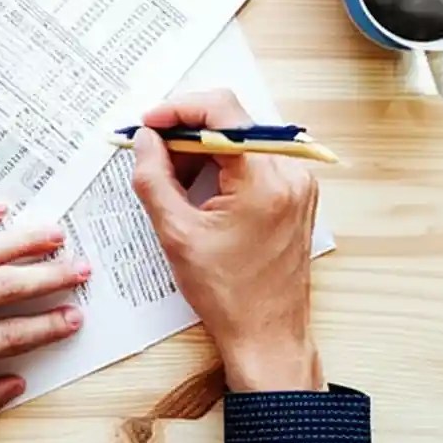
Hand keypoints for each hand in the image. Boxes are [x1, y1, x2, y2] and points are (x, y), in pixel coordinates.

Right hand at [129, 90, 323, 392]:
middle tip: (153, 156)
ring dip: (201, 150)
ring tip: (174, 182)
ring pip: (239, 139)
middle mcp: (289, 172)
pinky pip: (254, 158)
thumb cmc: (227, 294)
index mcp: (263, 181)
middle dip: (185, 133)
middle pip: (230, 122)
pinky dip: (222, 165)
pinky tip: (199, 191)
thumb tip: (144, 140)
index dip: (177, 109)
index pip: (222, 111)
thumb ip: (154, 178)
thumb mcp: (176, 234)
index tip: (149, 124)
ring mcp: (298, 181)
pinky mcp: (295, 192)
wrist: (268, 333)